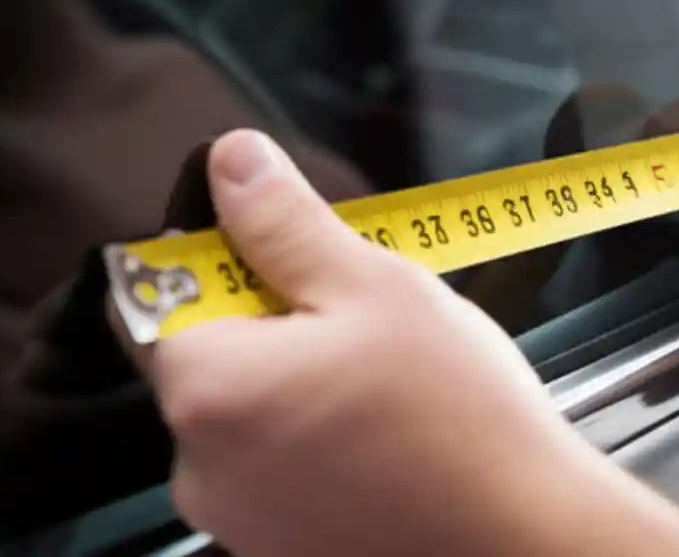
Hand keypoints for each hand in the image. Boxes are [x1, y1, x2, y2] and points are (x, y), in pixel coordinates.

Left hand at [146, 130, 678, 555]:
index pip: (155, 291)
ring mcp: (235, 519)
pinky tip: (385, 435)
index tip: (294, 256)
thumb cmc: (457, 411)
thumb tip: (231, 160)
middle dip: (271, 321)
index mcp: (205, 388)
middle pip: (205, 355)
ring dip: (296, 380)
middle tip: (363, 318)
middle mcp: (196, 466)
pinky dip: (315, 440)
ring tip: (386, 382)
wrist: (523, 536)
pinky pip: (275, 468)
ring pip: (246, 413)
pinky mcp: (276, 548)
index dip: (220, 257)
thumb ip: (287, 223)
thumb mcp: (377, 287)